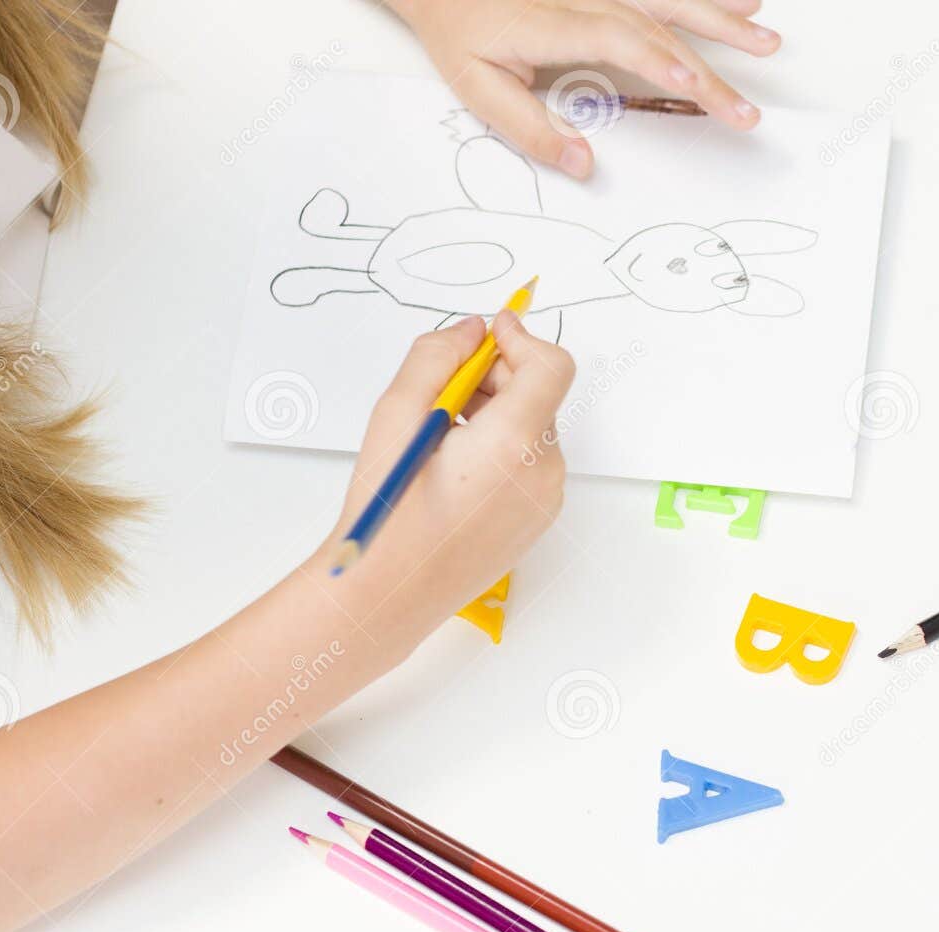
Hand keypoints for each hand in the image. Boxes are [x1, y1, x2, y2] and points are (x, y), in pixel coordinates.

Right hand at [318, 313, 572, 655]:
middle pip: (540, 396)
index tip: (491, 333)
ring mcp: (546, 500)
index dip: (522, 339)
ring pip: (534, 429)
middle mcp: (543, 471)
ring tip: (440, 437)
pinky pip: (531, 463)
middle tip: (443, 391)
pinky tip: (454, 469)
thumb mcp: (397, 414)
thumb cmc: (387, 512)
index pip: (551, 365)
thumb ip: (437, 356)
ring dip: (496, 415)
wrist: (390, 593)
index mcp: (514, 442)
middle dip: (498, 378)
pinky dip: (501, 449)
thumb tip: (473, 331)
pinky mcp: (538, 519)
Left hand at [389, 0, 778, 176]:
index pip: (618, 39)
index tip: (698, 85)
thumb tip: (580, 163)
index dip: (661, 60)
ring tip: (764, 39)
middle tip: (746, 107)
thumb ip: (529, 128)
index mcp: (551, 21)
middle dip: (709, 65)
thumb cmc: (460, 31)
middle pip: (656, 26)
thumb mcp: (477, 87)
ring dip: (720, 18)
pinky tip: (744, 1)